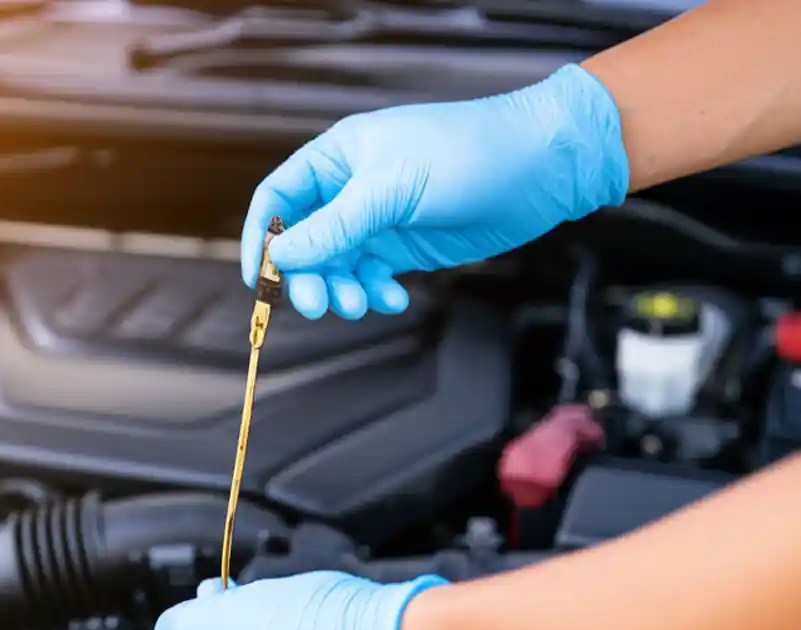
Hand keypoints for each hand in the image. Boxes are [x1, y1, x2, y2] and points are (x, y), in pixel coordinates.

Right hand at [242, 63, 628, 319]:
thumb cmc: (471, 152)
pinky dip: (374, 292)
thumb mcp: (393, 188)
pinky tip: (392, 297)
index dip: (264, 237)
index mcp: (338, 156)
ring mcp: (378, 218)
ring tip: (361, 304)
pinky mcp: (405, 244)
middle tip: (318, 305)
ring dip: (342, 289)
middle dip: (307, 276)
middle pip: (304, 241)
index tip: (259, 278)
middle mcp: (352, 188)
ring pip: (336, 265)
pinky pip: (370, 275)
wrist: (541, 164)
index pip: (278, 198)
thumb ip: (336, 226)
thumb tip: (283, 255)